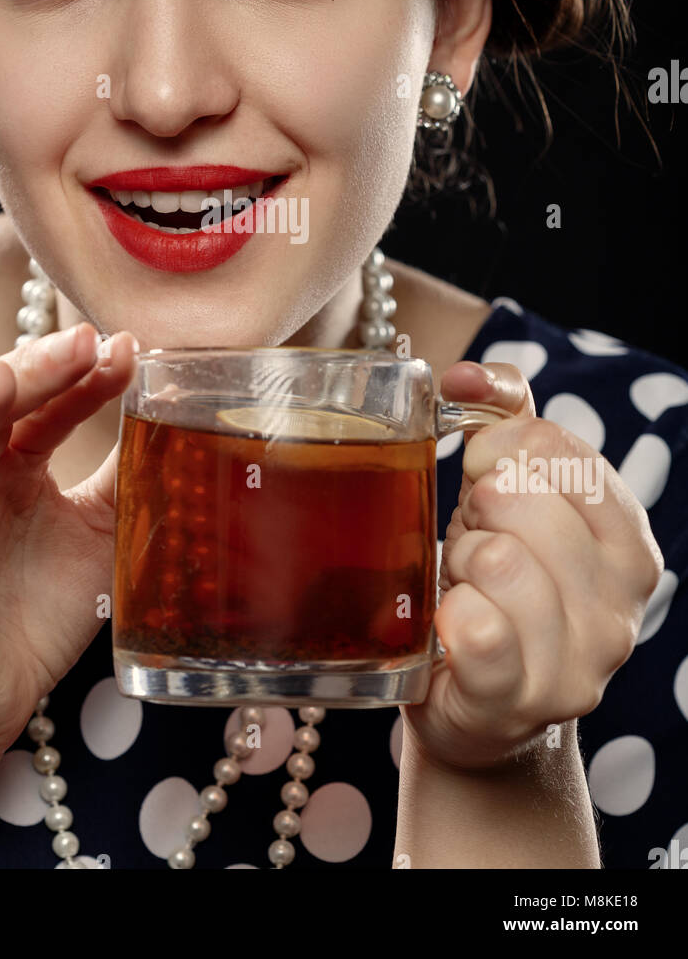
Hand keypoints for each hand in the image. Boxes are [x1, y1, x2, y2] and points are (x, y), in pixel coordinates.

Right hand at [0, 323, 139, 779]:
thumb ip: (124, 480)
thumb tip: (176, 420)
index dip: (76, 375)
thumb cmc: (40, 607)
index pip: (39, 405)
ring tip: (3, 384)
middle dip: (29, 371)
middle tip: (79, 341)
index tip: (125, 347)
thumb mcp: (99, 534)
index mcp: (12, 469)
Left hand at [401, 361, 664, 769]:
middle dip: (475, 511)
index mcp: (629, 542)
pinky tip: (452, 624)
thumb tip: (465, 376)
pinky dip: (448, 614)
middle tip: (473, 541)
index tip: (484, 477)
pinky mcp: (520, 700)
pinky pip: (476, 628)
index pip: (557, 447)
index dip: (498, 449)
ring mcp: (579, 663)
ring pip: (496, 560)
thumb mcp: (508, 491)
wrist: (477, 700)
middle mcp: (622, 606)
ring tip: (464, 584)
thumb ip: (503, 416)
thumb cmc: (493, 582)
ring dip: (458, 562)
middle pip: (522, 499)